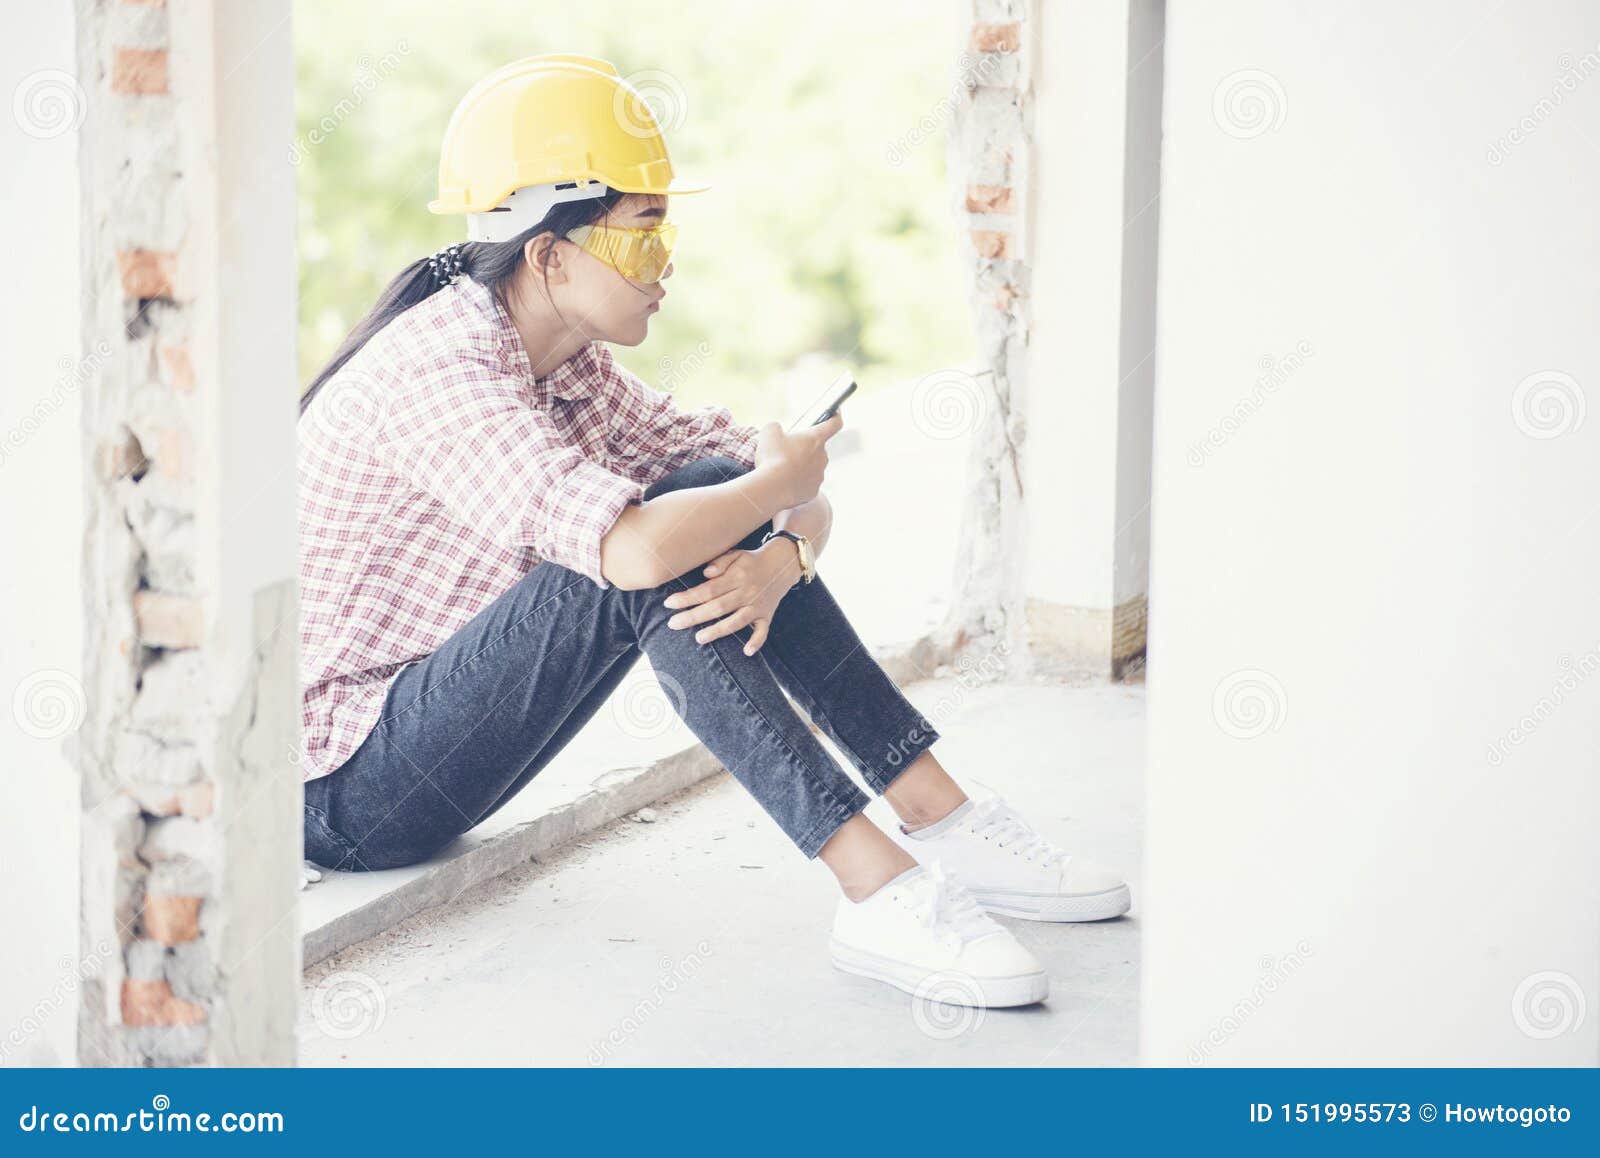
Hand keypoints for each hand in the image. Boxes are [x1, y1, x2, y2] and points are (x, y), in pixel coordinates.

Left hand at [661, 539, 804, 654]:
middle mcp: (747, 592)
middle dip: (693, 616)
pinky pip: (763, 631)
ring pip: (736, 621)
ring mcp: (758, 606)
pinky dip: (756, 641)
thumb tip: (705, 574)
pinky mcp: (767, 615)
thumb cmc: (751, 560)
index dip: (688, 597)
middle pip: (717, 607)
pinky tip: (747, 652)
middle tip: (673, 624)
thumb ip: (720, 562)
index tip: (669, 603)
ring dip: (718, 631)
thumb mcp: (736, 554)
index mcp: (737, 576)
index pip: (708, 590)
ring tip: (698, 638)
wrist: (783, 564)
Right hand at [752, 412, 842, 508]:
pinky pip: (806, 483)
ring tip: (782, 469)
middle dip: (805, 448)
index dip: (836, 417)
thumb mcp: (769, 432)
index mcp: (815, 439)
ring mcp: (819, 475)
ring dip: (800, 466)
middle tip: (787, 450)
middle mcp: (822, 457)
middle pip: (817, 448)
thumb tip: (777, 431)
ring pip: (812, 467)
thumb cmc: (773, 457)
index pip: (835, 424)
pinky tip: (783, 482)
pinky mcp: (813, 491)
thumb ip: (777, 427)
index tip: (835, 415)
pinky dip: (797, 482)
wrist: (772, 488)